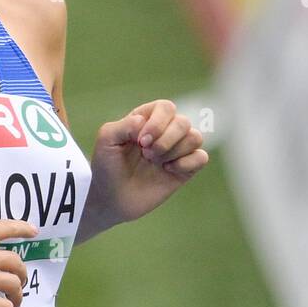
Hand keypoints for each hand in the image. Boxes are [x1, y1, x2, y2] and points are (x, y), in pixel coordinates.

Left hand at [88, 99, 208, 223]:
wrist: (110, 198)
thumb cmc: (106, 167)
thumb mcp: (106, 140)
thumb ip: (124, 125)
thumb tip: (144, 122)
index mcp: (147, 119)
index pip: (166, 107)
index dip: (157, 123)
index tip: (140, 141)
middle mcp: (165, 131)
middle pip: (183, 122)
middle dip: (165, 140)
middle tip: (146, 155)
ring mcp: (176, 150)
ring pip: (195, 137)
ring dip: (174, 151)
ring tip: (155, 162)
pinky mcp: (184, 169)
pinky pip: (201, 157)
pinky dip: (186, 163)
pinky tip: (168, 170)